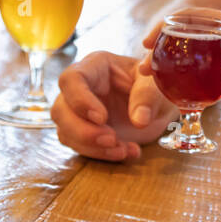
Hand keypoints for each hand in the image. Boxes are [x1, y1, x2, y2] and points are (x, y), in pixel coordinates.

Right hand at [52, 51, 176, 161]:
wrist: (159, 106)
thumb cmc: (154, 86)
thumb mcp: (157, 85)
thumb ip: (148, 96)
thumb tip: (139, 120)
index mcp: (95, 66)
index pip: (71, 79)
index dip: (80, 100)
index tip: (101, 118)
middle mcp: (80, 88)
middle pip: (61, 110)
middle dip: (84, 131)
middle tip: (112, 139)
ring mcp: (77, 112)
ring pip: (65, 132)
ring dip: (93, 146)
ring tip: (124, 149)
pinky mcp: (82, 132)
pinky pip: (80, 147)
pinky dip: (102, 154)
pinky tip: (128, 152)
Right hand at [141, 7, 220, 117]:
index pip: (192, 17)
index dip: (167, 24)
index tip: (149, 38)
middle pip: (183, 39)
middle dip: (159, 49)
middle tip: (142, 65)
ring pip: (187, 62)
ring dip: (166, 69)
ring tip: (147, 80)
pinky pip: (197, 82)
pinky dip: (181, 87)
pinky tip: (166, 97)